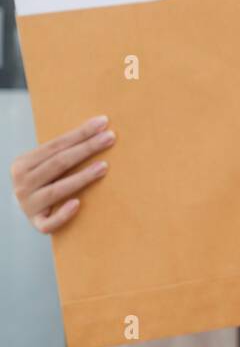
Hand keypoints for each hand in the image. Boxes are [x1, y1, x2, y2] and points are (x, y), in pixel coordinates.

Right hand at [9, 115, 115, 233]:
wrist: (26, 207)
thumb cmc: (43, 180)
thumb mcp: (44, 164)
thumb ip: (61, 152)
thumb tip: (98, 128)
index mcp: (22, 164)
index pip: (55, 145)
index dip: (80, 133)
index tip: (103, 123)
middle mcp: (22, 184)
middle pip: (59, 163)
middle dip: (87, 148)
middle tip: (110, 137)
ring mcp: (28, 205)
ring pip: (57, 190)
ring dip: (82, 177)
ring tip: (104, 166)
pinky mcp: (37, 224)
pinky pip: (49, 223)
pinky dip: (63, 214)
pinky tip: (77, 204)